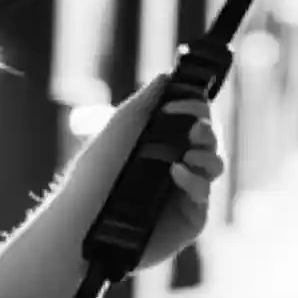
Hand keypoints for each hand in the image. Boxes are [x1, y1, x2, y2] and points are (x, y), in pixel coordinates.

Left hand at [68, 75, 224, 269]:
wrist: (82, 219)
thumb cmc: (94, 174)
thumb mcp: (120, 128)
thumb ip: (146, 101)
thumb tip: (168, 76)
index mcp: (162, 143)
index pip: (193, 119)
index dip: (196, 108)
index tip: (182, 106)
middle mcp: (177, 166)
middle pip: (210, 141)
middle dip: (208, 131)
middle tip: (194, 130)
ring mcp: (185, 194)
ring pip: (215, 166)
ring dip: (208, 155)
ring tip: (188, 154)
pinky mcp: (189, 221)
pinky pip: (204, 195)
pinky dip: (195, 180)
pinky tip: (177, 172)